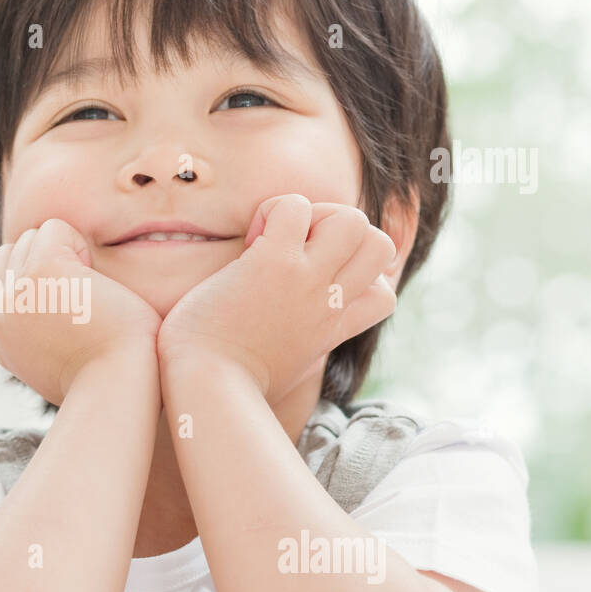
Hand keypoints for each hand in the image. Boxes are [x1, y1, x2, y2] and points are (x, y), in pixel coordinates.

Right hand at [0, 218, 161, 406]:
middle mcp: (1, 317)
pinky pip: (53, 228)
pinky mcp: (43, 270)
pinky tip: (94, 279)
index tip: (52, 307)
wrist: (117, 385)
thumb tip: (40, 314)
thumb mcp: (54, 367)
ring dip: (62, 254)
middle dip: (40, 264)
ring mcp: (17, 292)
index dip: (16, 287)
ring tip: (87, 291)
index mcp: (0, 342)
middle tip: (77, 300)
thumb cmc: (106, 380)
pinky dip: (77, 244)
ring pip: (28, 240)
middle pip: (6, 259)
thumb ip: (34, 340)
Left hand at [156, 194, 397, 401]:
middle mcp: (329, 304)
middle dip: (344, 233)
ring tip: (278, 237)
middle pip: (380, 246)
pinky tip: (251, 237)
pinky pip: (294, 206)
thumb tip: (286, 344)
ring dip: (316, 215)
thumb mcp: (284, 370)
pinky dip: (274, 210)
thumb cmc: (228, 383)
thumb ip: (297, 350)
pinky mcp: (273, 262)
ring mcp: (306, 281)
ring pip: (353, 220)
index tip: (316, 282)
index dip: (360, 277)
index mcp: (331, 330)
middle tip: (299, 248)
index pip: (384, 295)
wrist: (205, 385)